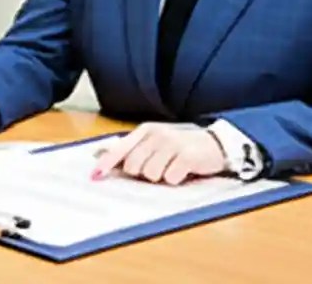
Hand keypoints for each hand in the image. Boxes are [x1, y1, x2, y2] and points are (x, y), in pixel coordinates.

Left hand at [91, 123, 225, 185]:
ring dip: (160, 177)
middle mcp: (157, 135)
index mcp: (146, 131)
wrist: (215, 144)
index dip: (106, 163)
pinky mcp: (187, 156)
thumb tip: (98, 153)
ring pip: (150, 175)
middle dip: (142, 173)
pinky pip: (170, 178)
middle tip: (158, 167)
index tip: (95, 176)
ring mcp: (172, 144)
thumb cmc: (180, 146)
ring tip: (171, 168)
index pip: (120, 148)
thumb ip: (128, 148)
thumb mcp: (153, 142)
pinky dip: (175, 180)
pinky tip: (182, 171)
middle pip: (133, 166)